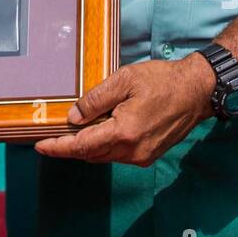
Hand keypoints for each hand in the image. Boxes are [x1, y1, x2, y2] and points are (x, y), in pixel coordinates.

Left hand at [34, 54, 215, 166]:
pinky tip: (98, 130)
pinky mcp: (149, 155)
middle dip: (70, 147)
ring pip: (105, 155)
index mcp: (124, 133)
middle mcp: (133, 151)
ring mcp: (143, 156)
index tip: (40, 146)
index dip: (59, 147)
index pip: (82, 145)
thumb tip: (73, 117)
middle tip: (50, 136)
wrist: (197, 91)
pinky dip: (104, 145)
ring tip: (72, 131)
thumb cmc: (162, 81)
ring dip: (87, 146)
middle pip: (91, 154)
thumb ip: (96, 99)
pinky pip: (118, 154)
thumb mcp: (124, 80)